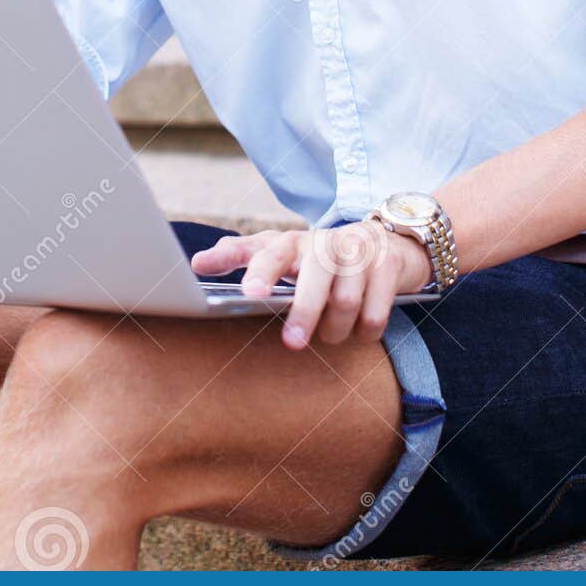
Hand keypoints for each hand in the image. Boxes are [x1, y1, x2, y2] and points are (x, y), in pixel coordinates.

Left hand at [192, 221, 433, 350]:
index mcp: (292, 242)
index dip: (257, 269)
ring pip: (345, 302)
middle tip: (292, 343)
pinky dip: (364, 332)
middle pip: (315, 277)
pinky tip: (359, 332)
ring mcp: (358, 252)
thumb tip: (198, 263)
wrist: (385, 242)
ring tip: (329, 336)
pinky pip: (374, 312)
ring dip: (335, 329)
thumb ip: (243, 256)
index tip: (247, 291)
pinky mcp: (387, 265)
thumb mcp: (282, 254)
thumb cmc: (320, 258)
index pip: (268, 250)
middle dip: (304, 312)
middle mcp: (324, 243)